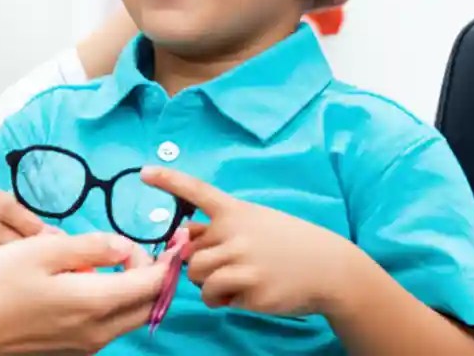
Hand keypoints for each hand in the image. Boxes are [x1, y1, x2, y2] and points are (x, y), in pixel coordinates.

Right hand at [0, 233, 170, 355]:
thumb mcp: (39, 251)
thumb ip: (89, 246)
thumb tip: (123, 246)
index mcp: (93, 302)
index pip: (151, 283)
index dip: (167, 258)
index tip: (175, 237)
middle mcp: (96, 330)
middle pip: (147, 304)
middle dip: (157, 275)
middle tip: (154, 247)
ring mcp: (83, 343)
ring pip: (129, 315)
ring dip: (137, 288)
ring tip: (121, 257)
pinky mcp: (69, 347)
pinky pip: (107, 324)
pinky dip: (115, 301)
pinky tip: (93, 278)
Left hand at [142, 166, 358, 317]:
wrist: (330, 268)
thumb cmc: (288, 244)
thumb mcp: (254, 223)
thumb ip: (219, 227)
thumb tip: (183, 234)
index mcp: (235, 211)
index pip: (197, 190)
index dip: (168, 181)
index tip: (144, 171)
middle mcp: (235, 231)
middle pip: (189, 252)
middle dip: (201, 264)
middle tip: (231, 266)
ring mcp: (242, 259)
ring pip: (195, 276)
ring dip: (208, 284)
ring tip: (237, 281)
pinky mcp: (250, 287)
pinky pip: (213, 297)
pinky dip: (223, 300)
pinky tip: (249, 293)